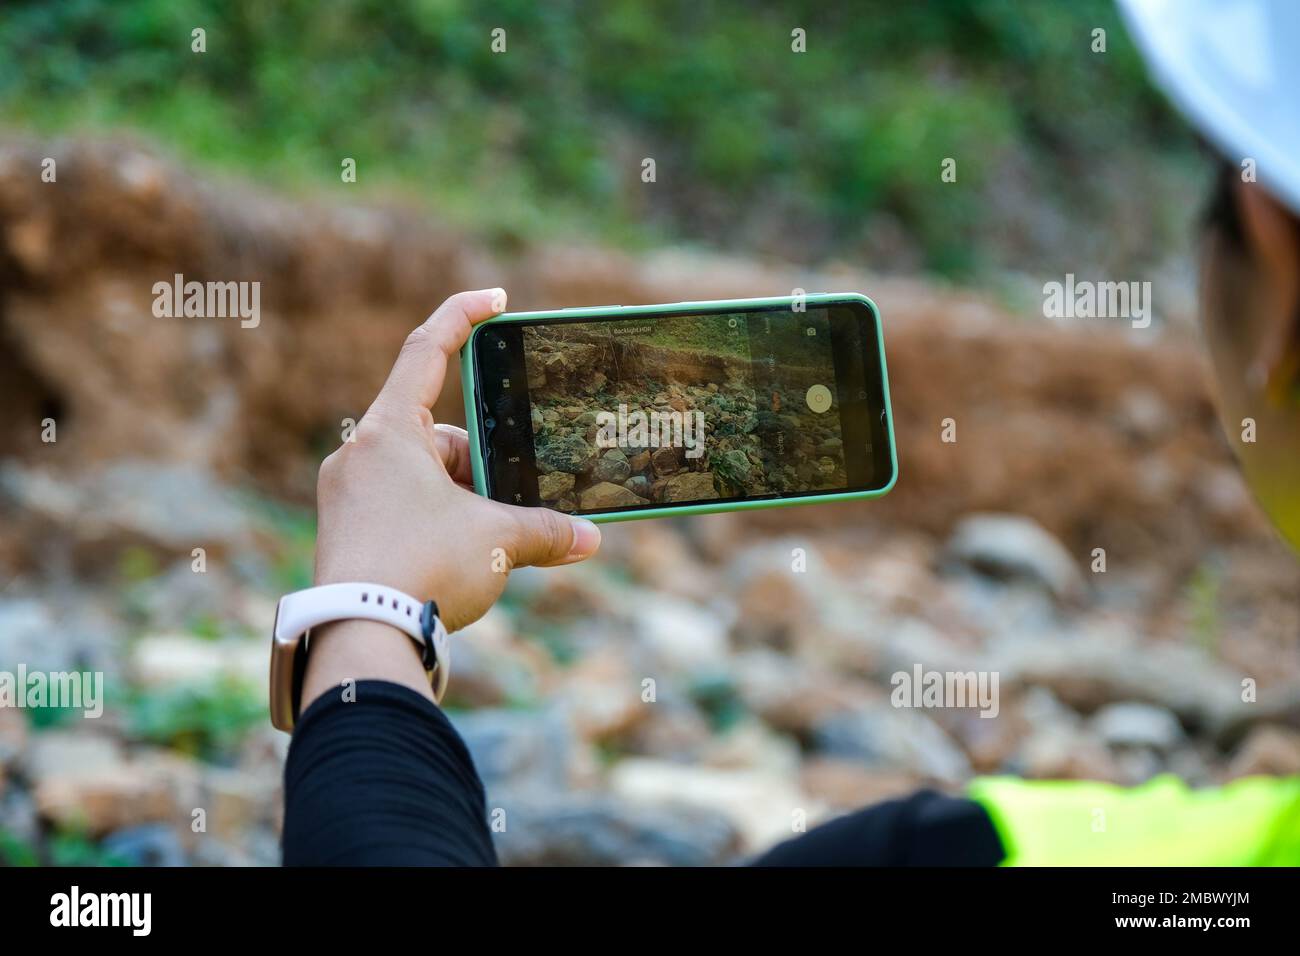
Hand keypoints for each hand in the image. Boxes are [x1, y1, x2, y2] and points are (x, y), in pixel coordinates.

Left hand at [301, 289, 600, 711]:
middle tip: (515, 500)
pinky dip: (436, 523)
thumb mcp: (496, 540)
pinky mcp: (345, 535)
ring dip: (463, 500)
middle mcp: (358, 455)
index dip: (462, 316)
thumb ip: (545, 530)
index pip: (426, 352)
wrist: (358, 638)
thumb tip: (589, 539)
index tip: (495, 300)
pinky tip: (459, 560)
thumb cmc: (424, 570)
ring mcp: (346, 496)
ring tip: (490, 543)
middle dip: (484, 465)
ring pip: (422, 479)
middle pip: (438, 436)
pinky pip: (401, 510)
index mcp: (389, 433)